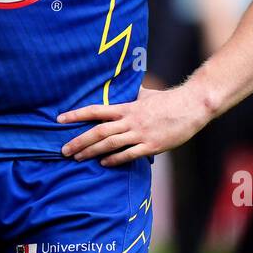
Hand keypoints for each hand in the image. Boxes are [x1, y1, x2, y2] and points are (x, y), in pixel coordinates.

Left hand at [58, 85, 212, 165]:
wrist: (192, 106)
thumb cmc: (169, 100)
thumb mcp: (146, 94)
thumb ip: (131, 95)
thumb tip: (123, 88)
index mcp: (127, 107)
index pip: (96, 110)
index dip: (77, 115)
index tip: (60, 119)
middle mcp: (131, 121)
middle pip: (99, 131)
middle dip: (79, 141)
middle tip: (63, 150)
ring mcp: (141, 134)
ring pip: (110, 144)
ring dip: (91, 152)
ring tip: (77, 158)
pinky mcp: (152, 146)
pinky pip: (129, 155)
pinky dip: (115, 159)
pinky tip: (103, 163)